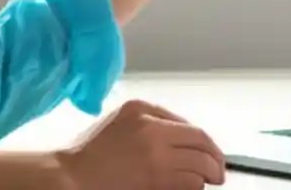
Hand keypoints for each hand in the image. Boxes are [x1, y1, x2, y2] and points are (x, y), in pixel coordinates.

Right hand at [58, 99, 226, 189]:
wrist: (72, 179)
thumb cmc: (90, 155)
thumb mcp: (119, 122)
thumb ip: (149, 122)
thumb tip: (182, 140)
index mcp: (142, 109)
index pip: (187, 125)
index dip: (204, 143)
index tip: (209, 153)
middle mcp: (153, 129)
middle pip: (201, 142)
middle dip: (215, 158)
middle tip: (218, 172)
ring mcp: (157, 155)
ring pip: (200, 165)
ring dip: (207, 175)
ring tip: (207, 182)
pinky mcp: (158, 180)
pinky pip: (190, 183)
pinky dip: (195, 187)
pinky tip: (190, 188)